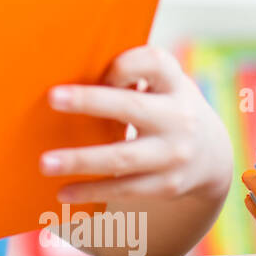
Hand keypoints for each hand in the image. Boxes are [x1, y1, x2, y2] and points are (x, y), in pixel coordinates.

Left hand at [38, 44, 232, 206]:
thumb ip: (131, 74)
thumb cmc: (164, 107)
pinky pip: (124, 188)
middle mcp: (179, 117)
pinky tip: (63, 192)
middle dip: (90, 101)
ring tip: (45, 163)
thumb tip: (68, 65)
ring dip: (81, 160)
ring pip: (122, 157)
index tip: (98, 71)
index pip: (154, 62)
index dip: (125, 64)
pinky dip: (91, 190)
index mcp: (173, 84)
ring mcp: (173, 154)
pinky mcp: (166, 185)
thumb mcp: (161, 85)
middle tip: (52, 97)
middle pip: (131, 106)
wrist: (210, 155)